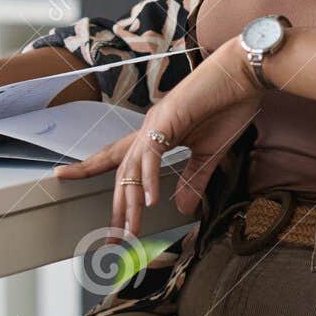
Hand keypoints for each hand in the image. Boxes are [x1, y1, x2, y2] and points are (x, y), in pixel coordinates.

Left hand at [57, 45, 261, 236]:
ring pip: (132, 168)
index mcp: (155, 134)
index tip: (72, 184)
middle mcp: (148, 128)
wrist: (243, 76)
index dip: (92, 171)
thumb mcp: (209, 154)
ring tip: (129, 231)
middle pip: (121, 172)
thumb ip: (193, 181)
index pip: (118, 159)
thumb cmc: (228, 107)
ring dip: (130, 202)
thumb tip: (181, 209)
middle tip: (113, 239)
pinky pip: (152, 155)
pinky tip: (149, 201)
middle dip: (115, 207)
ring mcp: (155, 123)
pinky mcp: (168, 119)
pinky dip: (148, 179)